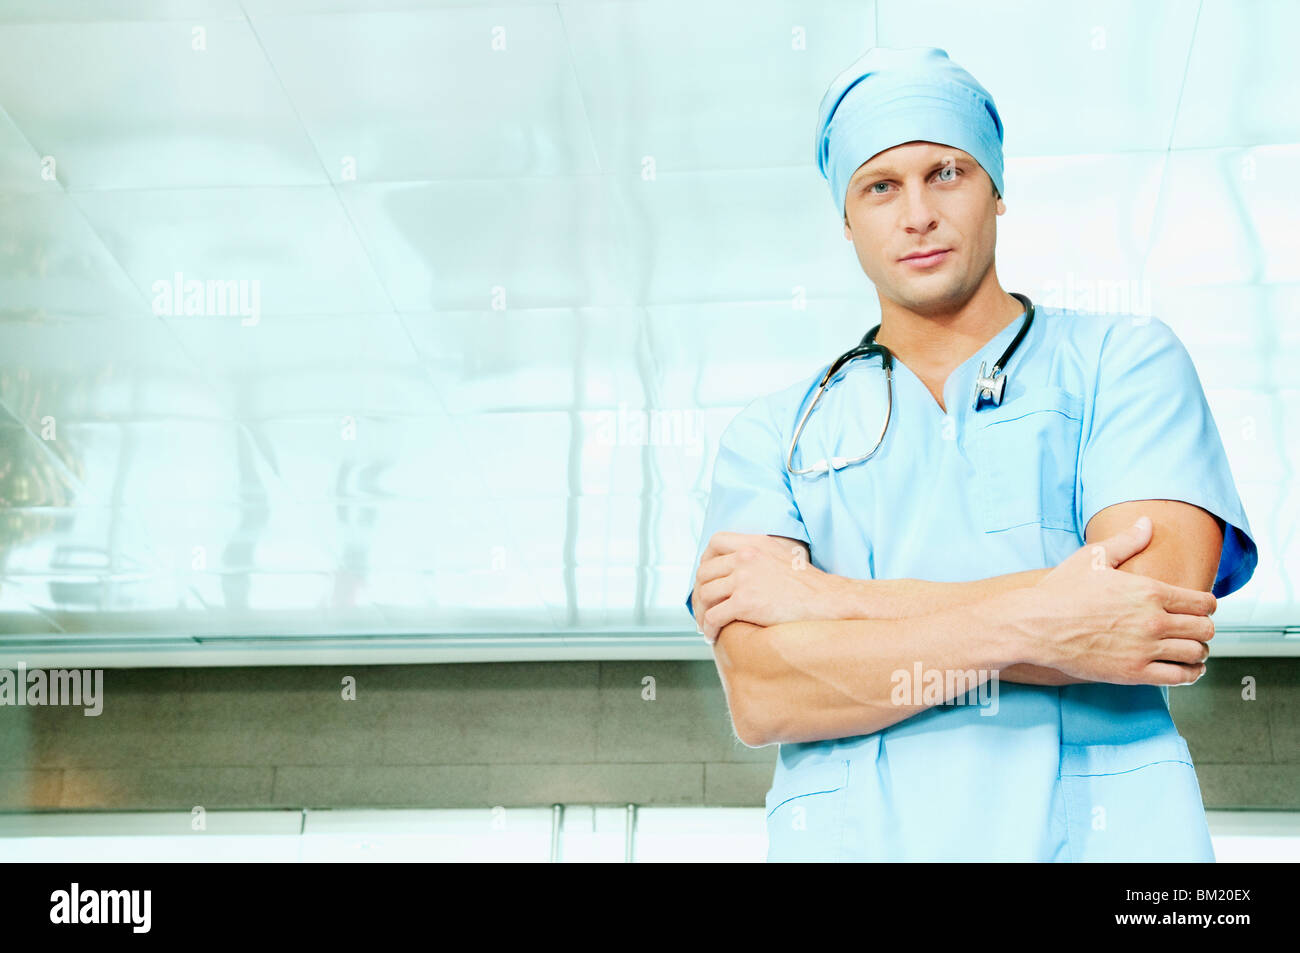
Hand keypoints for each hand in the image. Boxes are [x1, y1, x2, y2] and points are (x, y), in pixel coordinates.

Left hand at [691, 531, 844, 642]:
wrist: (829, 602)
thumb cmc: (811, 587)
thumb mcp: (783, 557)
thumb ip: (759, 558)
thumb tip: (739, 572)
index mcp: (755, 543)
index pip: (715, 542)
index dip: (706, 560)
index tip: (708, 578)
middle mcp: (747, 557)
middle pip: (705, 571)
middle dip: (700, 592)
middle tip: (704, 608)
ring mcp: (744, 579)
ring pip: (705, 594)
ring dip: (702, 612)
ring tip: (708, 625)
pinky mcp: (745, 602)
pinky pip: (714, 616)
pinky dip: (709, 628)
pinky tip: (714, 635)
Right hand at [1012, 516, 1214, 684]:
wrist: (1035, 626)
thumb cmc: (1061, 591)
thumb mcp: (1092, 558)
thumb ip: (1126, 541)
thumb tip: (1146, 523)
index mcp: (1150, 591)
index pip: (1204, 602)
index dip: (1208, 604)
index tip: (1202, 608)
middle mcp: (1154, 620)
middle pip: (1205, 628)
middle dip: (1205, 628)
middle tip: (1196, 629)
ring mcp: (1145, 649)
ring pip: (1197, 654)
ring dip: (1199, 651)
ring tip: (1193, 649)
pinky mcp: (1134, 672)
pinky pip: (1179, 678)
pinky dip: (1190, 674)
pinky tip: (1186, 669)